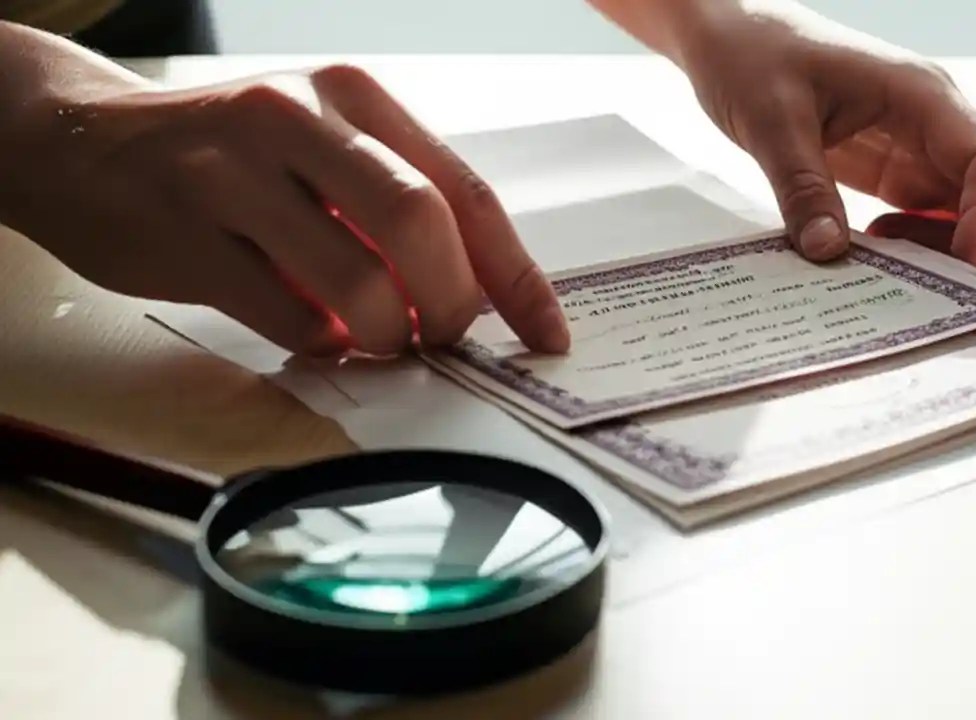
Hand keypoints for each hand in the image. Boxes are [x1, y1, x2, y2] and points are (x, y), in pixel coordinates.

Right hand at [2, 59, 567, 356]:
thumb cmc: (228, 160)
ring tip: (377, 342)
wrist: (81, 141)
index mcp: (352, 99)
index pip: (464, 192)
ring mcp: (234, 175)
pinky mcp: (184, 235)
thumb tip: (481, 296)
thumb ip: (396, 206)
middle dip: (451, 305)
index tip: (546, 335)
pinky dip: (321, 345)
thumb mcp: (321, 153)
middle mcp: (297, 121)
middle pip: (419, 224)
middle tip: (443, 339)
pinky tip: (316, 338)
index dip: (516, 276)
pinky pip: (286, 316)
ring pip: (356, 281)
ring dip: (387, 336)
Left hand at [672, 1, 975, 269]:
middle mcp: (943, 123)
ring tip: (887, 255)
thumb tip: (830, 253)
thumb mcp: (768, 121)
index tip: (960, 269)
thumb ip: (801, 187)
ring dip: (959, 248)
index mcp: (923, 96)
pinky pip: (948, 220)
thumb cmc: (753, 56)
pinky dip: (929, 248)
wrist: (734, 35)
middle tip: (928, 264)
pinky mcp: (905, 173)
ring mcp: (930, 150)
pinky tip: (874, 247)